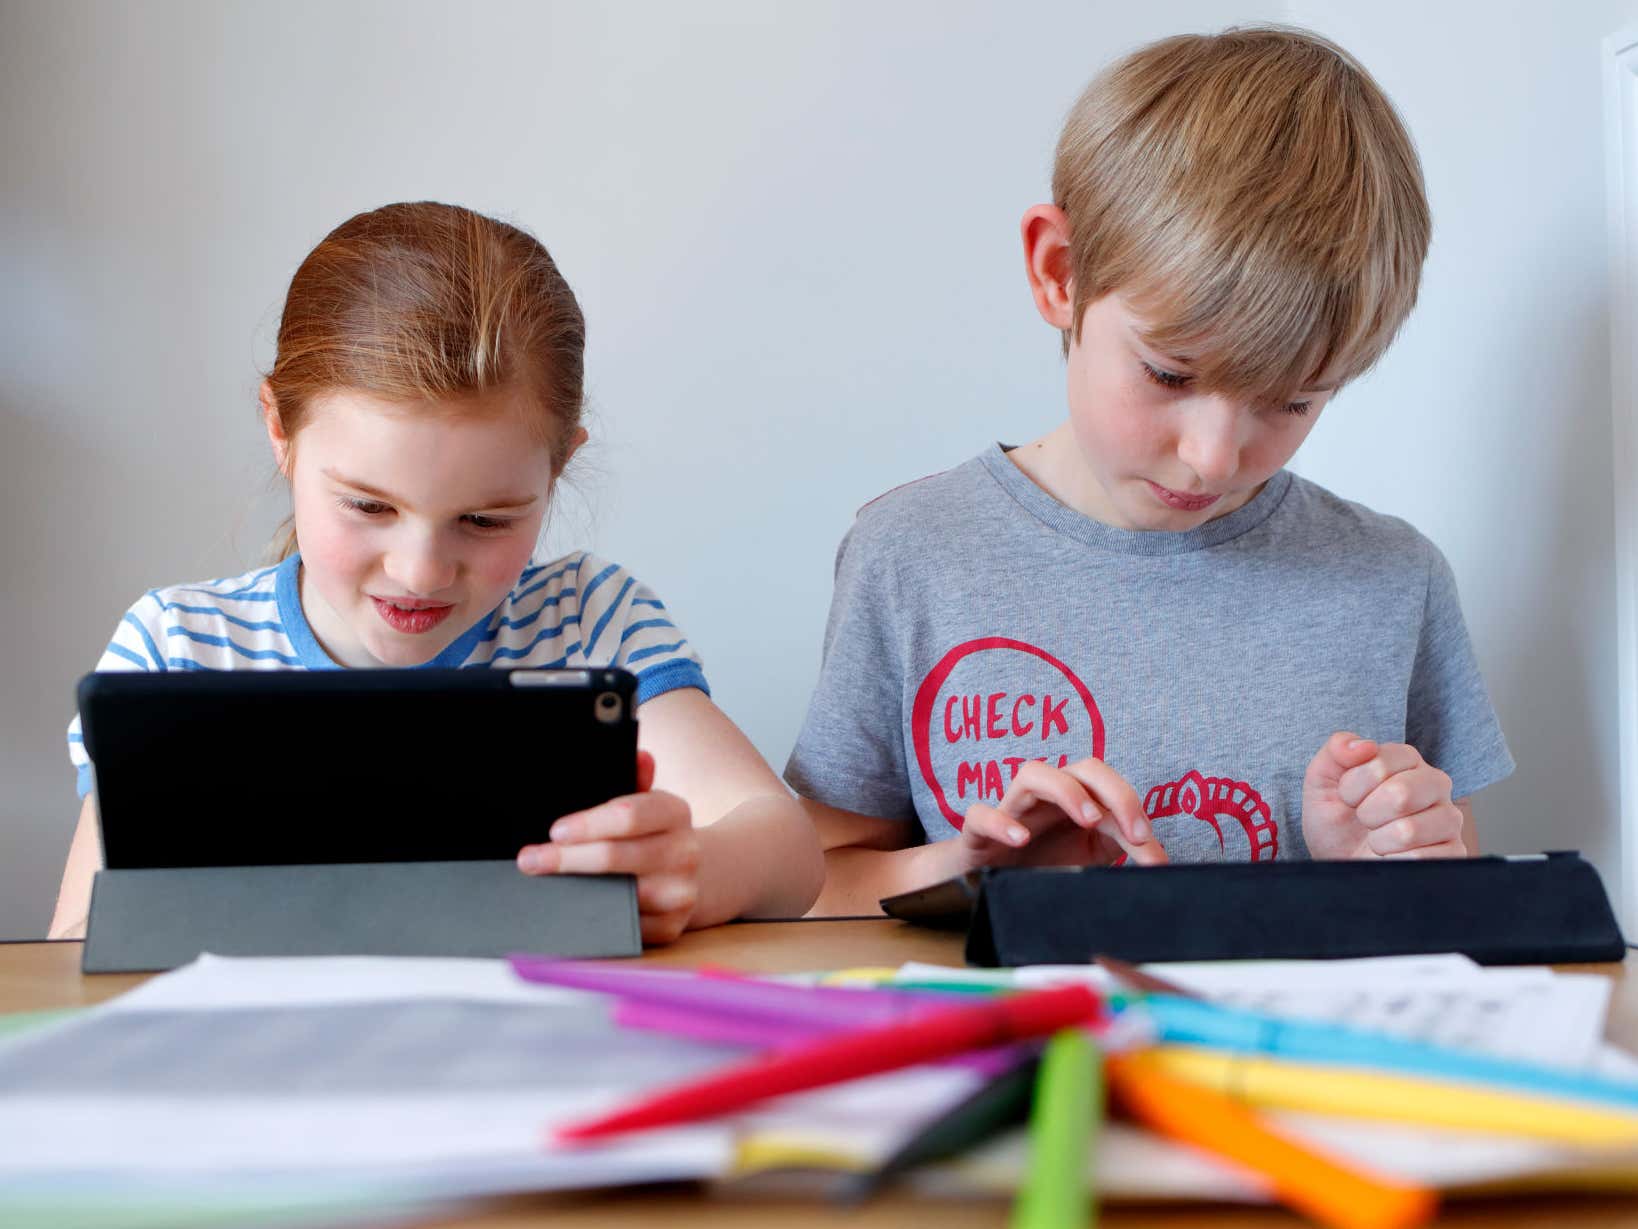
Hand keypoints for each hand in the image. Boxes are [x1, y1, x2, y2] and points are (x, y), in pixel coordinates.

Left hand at [516, 750, 701, 944]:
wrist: (698, 873)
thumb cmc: (654, 833)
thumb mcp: (649, 801)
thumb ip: (635, 778)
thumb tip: (638, 755)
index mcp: (675, 812)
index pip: (628, 815)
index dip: (587, 824)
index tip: (555, 831)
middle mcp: (684, 852)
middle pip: (614, 856)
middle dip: (564, 858)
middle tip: (530, 859)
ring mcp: (680, 893)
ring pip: (617, 895)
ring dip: (573, 890)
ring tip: (542, 882)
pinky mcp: (671, 927)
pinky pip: (622, 926)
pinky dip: (591, 918)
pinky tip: (571, 907)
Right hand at [956, 758, 1168, 869]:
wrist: (988, 887)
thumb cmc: (1042, 865)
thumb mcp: (1090, 858)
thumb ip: (1121, 850)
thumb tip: (1161, 862)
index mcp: (1076, 800)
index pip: (1110, 786)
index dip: (1132, 807)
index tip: (1148, 842)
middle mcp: (1046, 797)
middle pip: (1081, 768)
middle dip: (1113, 792)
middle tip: (1132, 831)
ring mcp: (1011, 810)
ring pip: (1032, 773)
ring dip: (1066, 790)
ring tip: (1089, 819)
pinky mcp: (977, 833)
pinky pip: (979, 814)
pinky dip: (999, 821)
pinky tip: (1020, 839)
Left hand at [1302, 732, 1466, 859]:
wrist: (1339, 860)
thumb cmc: (1336, 819)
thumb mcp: (1322, 780)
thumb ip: (1337, 750)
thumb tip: (1364, 745)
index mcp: (1407, 759)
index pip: (1380, 764)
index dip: (1352, 787)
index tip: (1349, 797)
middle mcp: (1435, 784)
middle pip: (1400, 794)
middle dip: (1367, 814)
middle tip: (1365, 819)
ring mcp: (1449, 818)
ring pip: (1408, 830)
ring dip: (1379, 841)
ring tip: (1379, 838)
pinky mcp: (1454, 852)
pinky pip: (1419, 859)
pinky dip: (1393, 861)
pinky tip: (1393, 856)